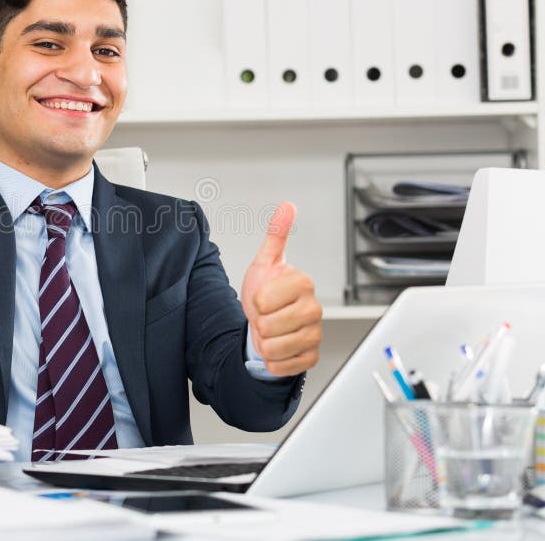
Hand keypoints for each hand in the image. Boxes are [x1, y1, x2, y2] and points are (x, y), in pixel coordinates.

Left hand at [241, 201, 321, 376]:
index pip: (263, 301)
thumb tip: (287, 206)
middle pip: (268, 326)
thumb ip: (276, 235)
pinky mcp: (311, 357)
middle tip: (267, 315)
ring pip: (273, 347)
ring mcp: (315, 334)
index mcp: (303, 283)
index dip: (256, 302)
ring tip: (271, 329)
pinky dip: (272, 359)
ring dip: (264, 341)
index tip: (264, 298)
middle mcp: (314, 309)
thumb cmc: (267, 293)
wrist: (268, 322)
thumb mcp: (265, 262)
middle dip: (259, 323)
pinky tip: (278, 346)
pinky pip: (280, 365)